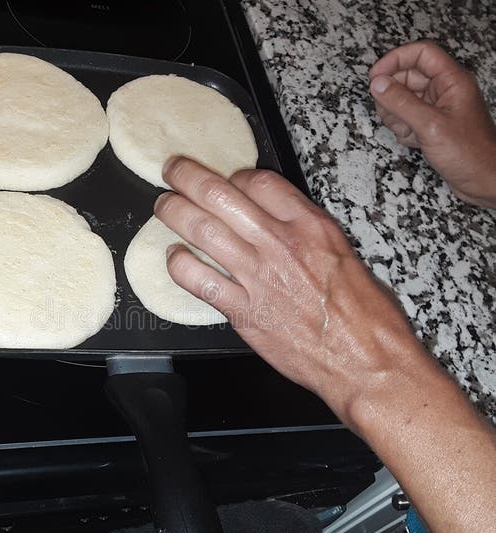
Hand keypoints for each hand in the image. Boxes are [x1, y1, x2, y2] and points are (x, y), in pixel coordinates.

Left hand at [155, 157, 424, 428]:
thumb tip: (282, 227)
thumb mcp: (346, 255)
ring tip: (164, 206)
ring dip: (175, 212)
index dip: (236, 176)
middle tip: (173, 170)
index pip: (259, 181)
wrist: (367, 362)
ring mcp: (258, 277)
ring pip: (202, 230)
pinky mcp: (243, 311)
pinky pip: (198, 280)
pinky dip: (179, 265)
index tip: (228, 181)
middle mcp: (280, 244)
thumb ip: (309, 236)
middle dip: (188, 177)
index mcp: (311, 226)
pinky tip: (174, 258)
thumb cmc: (368, 316)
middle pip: (220, 194)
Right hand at [369, 40, 495, 207]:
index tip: (375, 77)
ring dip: (396, 114)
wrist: (484, 181)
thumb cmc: (469, 154)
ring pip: (404, 98)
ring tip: (406, 131)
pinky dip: (403, 128)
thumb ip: (401, 102)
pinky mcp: (433, 124)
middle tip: (388, 112)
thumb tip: (377, 84)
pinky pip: (408, 117)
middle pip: (408, 76)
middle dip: (393, 94)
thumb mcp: (430, 126)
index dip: (395, 60)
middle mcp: (445, 90)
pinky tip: (413, 141)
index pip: (421, 53)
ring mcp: (438, 107)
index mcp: (452, 81)